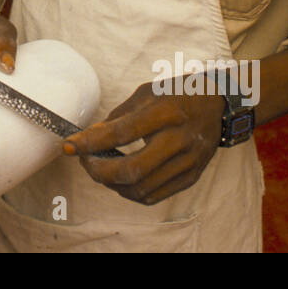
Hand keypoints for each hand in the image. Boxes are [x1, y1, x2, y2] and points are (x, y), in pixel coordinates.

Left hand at [62, 77, 225, 204]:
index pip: (122, 133)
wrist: (218, 105)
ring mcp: (188, 163)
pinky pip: (153, 195)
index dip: (91, 142)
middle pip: (132, 170)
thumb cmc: (178, 94)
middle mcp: (180, 140)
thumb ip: (119, 116)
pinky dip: (130, 191)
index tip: (69, 146)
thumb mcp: (147, 92)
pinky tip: (120, 179)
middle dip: (99, 171)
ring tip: (100, 169)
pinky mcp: (191, 177)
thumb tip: (91, 137)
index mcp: (167, 112)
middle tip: (84, 161)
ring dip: (112, 184)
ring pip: (140, 189)